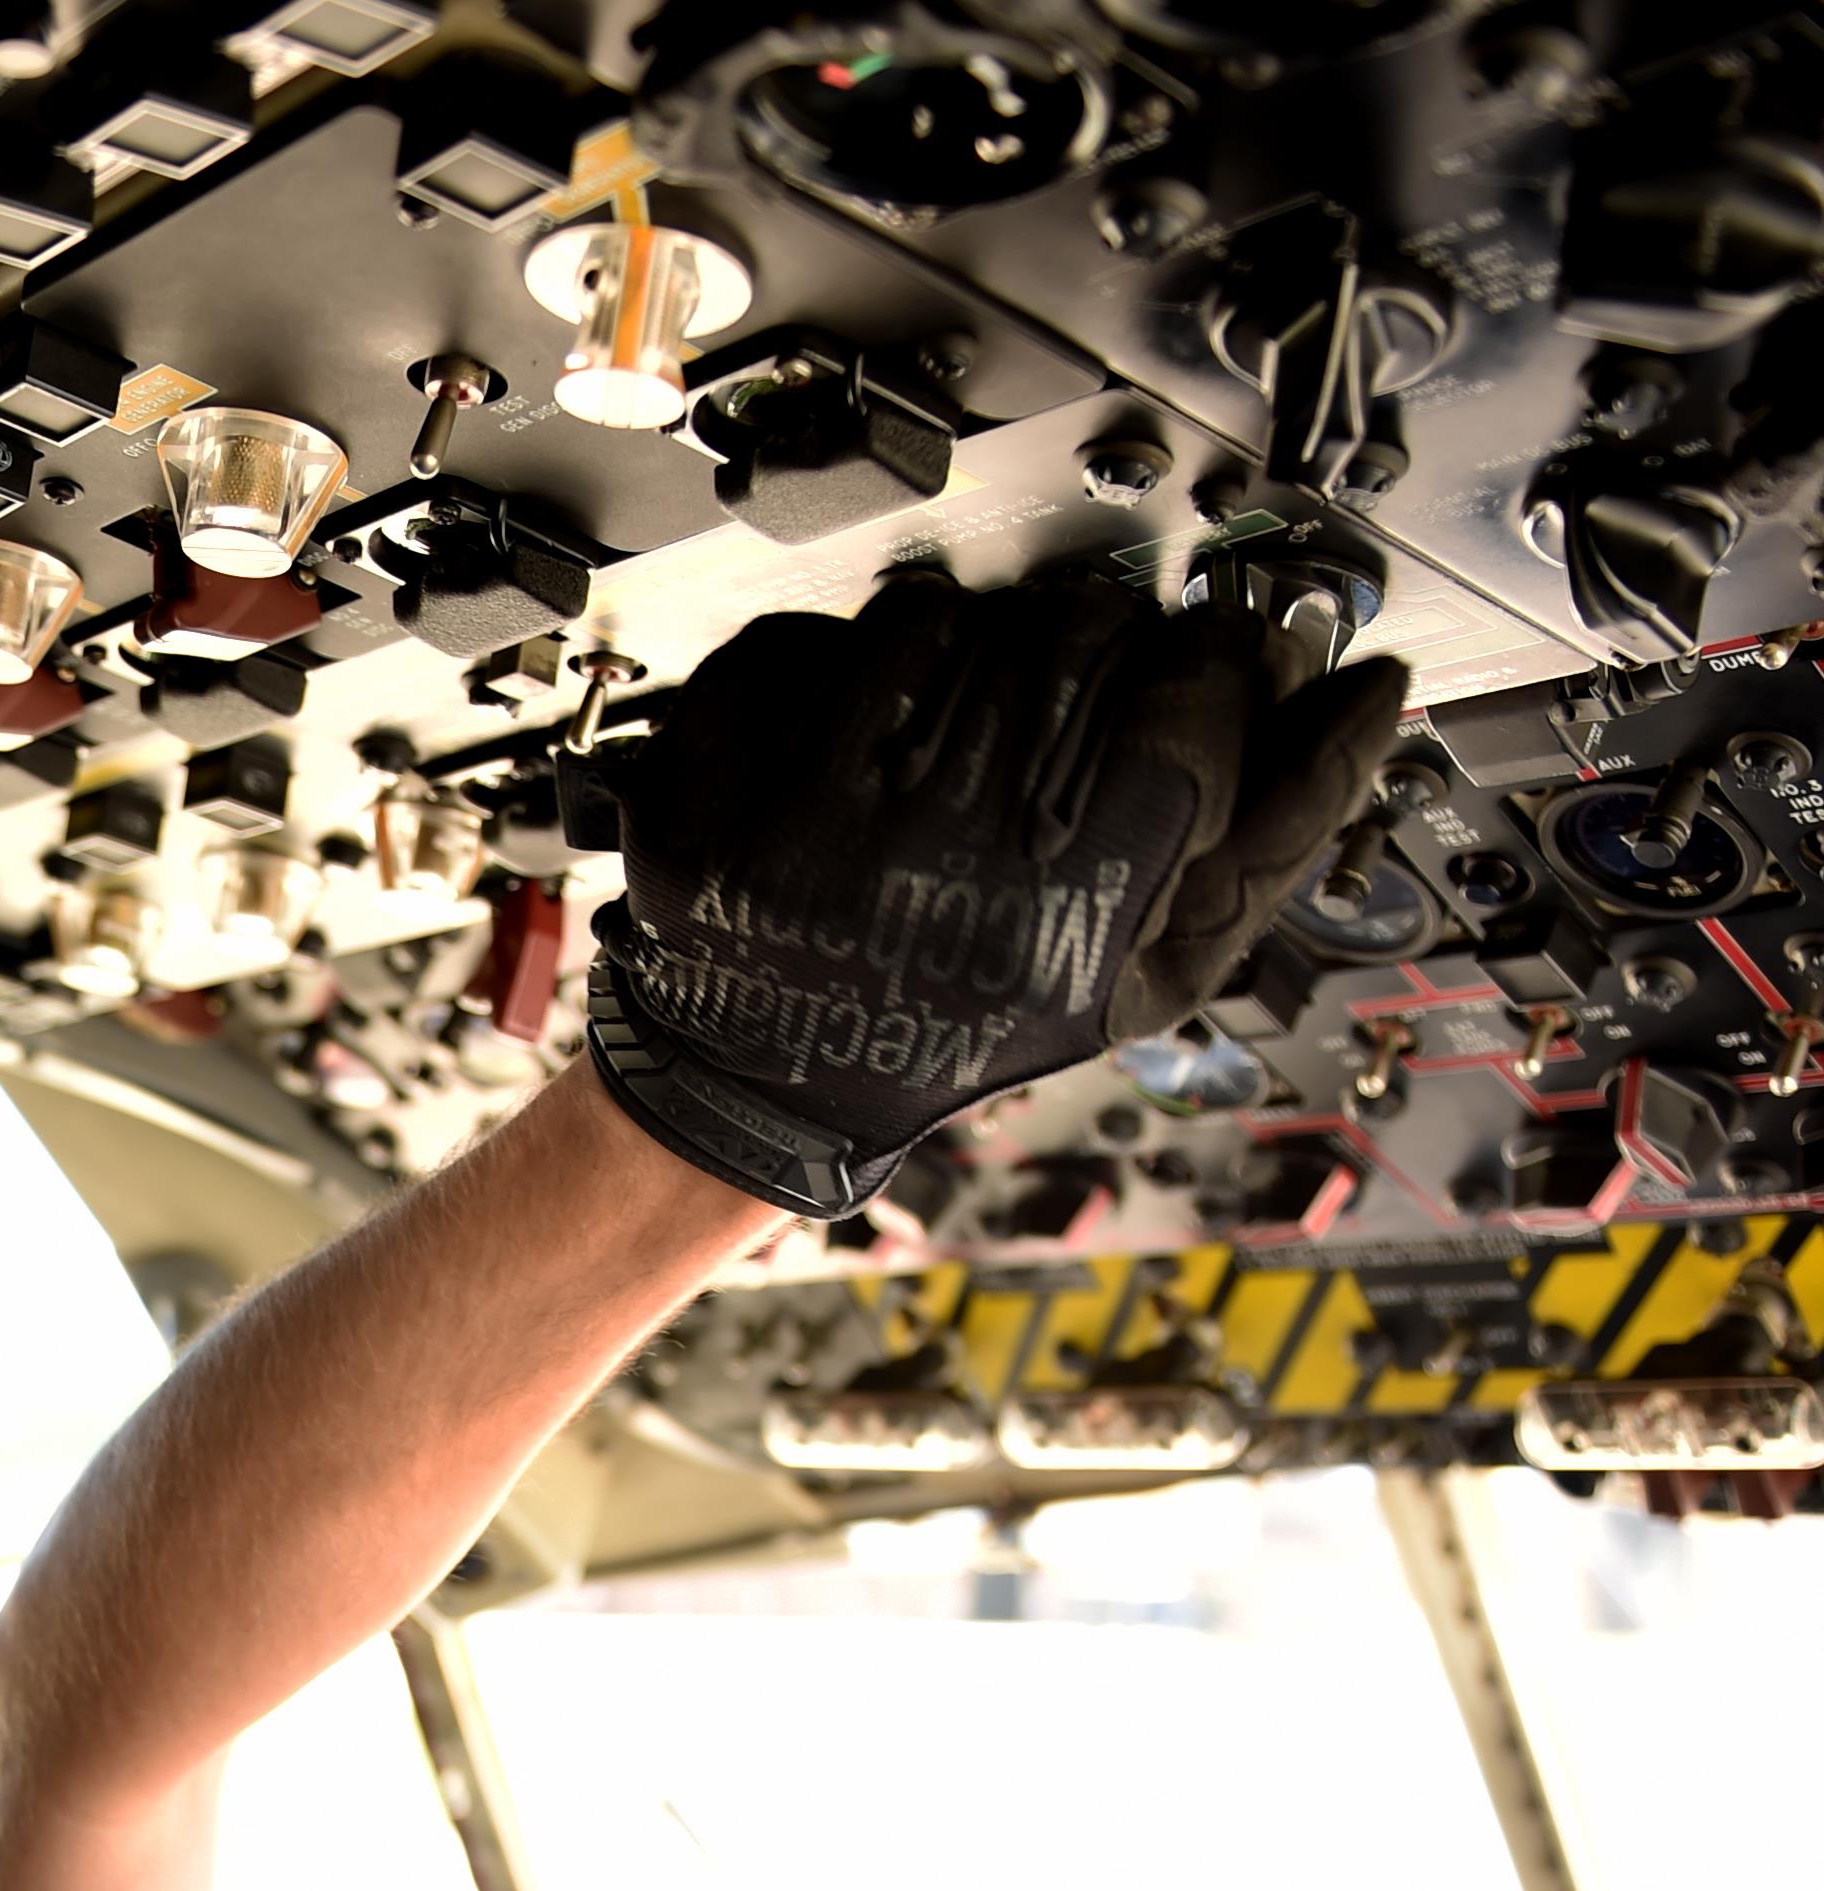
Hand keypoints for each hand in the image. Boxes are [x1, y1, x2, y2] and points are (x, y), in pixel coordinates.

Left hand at [581, 566, 1408, 1216]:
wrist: (774, 1083)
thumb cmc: (979, 1021)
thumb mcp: (1150, 971)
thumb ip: (1277, 834)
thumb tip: (1371, 692)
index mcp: (1059, 923)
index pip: (1188, 695)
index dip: (1214, 665)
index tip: (1205, 673)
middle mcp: (934, 868)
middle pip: (1076, 632)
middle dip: (1097, 647)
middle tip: (1073, 708)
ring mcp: (807, 822)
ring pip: (950, 611)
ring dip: (972, 644)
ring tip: (959, 737)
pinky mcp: (715, 783)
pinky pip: (819, 635)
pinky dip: (850, 663)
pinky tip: (861, 744)